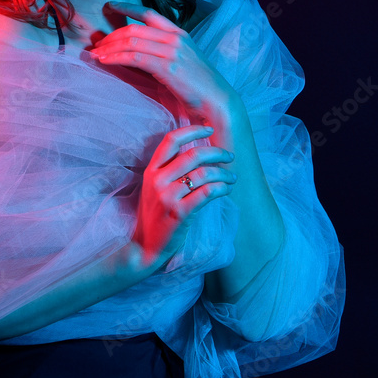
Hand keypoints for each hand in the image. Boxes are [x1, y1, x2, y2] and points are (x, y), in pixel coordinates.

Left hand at [90, 1, 239, 121]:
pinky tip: (105, 61)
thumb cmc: (198, 87)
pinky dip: (116, 58)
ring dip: (109, 48)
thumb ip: (162, 54)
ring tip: (95, 54)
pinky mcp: (168, 67)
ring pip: (131, 42)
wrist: (218, 102)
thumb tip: (136, 53)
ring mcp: (173, 52)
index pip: (150, 13)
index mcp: (180, 34)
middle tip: (96, 44)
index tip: (110, 5)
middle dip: (111, 36)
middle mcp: (176, 39)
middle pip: (134, 29)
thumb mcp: (181, 62)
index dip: (128, 7)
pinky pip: (134, 58)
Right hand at [134, 124, 235, 267]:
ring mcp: (168, 197)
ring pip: (204, 174)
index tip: (210, 130)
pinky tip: (226, 190)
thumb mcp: (154, 188)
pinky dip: (221, 188)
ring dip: (224, 173)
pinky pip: (207, 193)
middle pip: (193, 155)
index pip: (171, 140)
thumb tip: (198, 152)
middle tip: (229, 157)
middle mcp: (158, 181)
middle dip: (217, 152)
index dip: (192, 131)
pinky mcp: (180, 213)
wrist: (145, 246)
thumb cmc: (155, 216)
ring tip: (232, 178)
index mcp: (151, 171)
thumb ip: (169, 170)